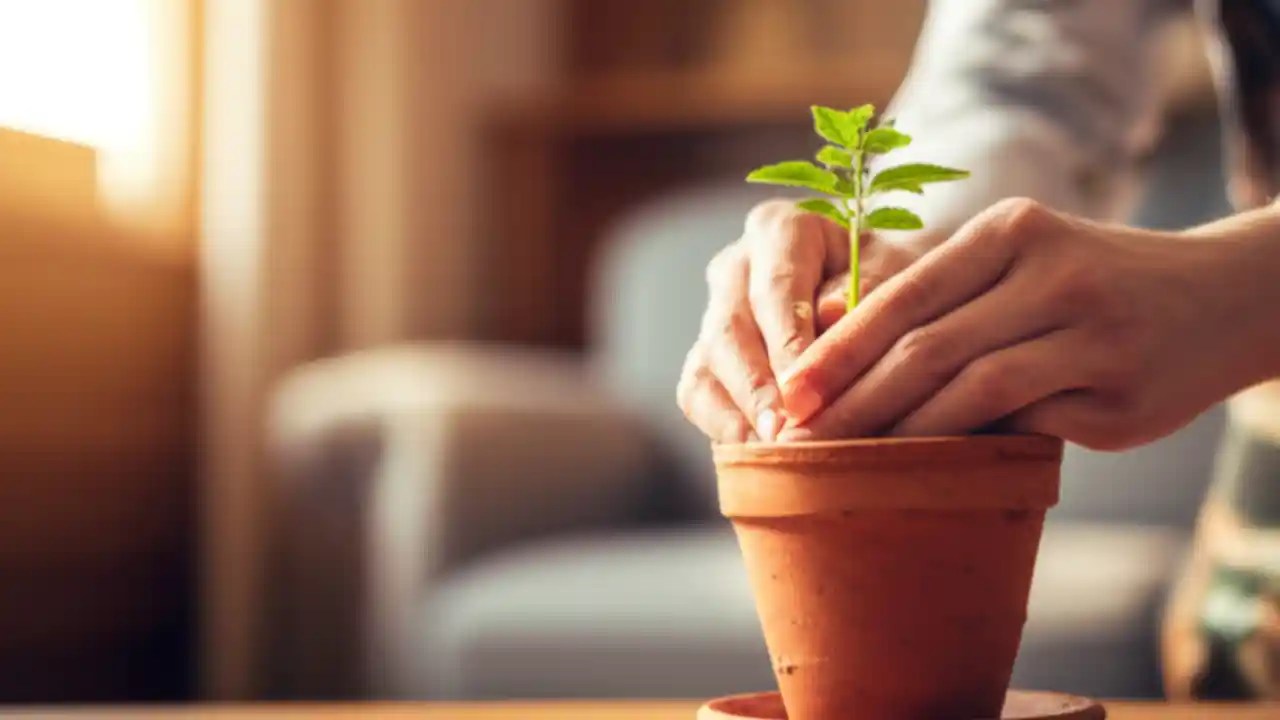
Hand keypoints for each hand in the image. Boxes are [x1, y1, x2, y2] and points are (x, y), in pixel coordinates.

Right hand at [676, 199, 928, 442]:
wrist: (891, 294)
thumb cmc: (899, 280)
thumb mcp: (901, 271)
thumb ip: (870, 285)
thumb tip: (831, 313)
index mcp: (779, 229)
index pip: (775, 285)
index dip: (787, 341)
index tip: (804, 390)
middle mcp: (736, 267)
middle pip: (731, 328)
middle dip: (758, 386)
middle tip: (784, 430)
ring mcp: (716, 314)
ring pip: (708, 364)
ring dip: (740, 412)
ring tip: (772, 450)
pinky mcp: (709, 359)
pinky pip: (698, 394)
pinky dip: (725, 426)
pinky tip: (758, 455)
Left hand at [779, 198, 1279, 449]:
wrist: (1217, 298)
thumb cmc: (1085, 280)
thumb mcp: (1016, 258)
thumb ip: (936, 291)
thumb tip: (825, 334)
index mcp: (1013, 232)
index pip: (905, 296)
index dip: (838, 350)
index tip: (789, 392)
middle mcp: (1056, 276)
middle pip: (930, 348)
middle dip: (853, 403)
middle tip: (800, 443)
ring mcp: (1096, 337)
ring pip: (976, 392)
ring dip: (903, 434)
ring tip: (850, 464)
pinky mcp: (1121, 398)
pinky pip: (1028, 429)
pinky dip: (973, 448)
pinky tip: (928, 468)